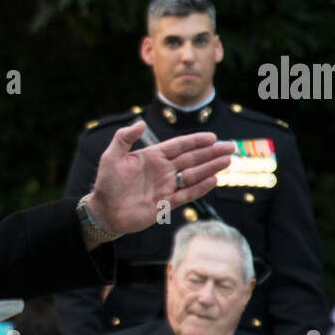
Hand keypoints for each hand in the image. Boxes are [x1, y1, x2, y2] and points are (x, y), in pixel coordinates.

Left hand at [86, 124, 234, 235]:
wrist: (104, 211)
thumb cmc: (106, 183)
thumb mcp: (111, 157)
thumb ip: (124, 138)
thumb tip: (140, 123)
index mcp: (152, 157)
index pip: (179, 146)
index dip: (196, 141)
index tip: (212, 137)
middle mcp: (162, 170)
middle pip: (191, 159)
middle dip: (211, 153)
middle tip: (230, 147)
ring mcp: (165, 187)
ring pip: (193, 175)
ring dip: (210, 168)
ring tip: (227, 161)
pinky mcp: (166, 204)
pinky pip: (186, 194)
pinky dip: (199, 188)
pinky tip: (213, 180)